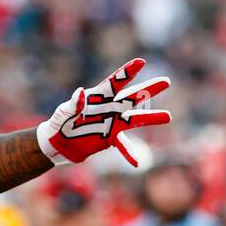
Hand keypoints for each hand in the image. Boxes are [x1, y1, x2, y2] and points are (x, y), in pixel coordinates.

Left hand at [37, 57, 170, 166]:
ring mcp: (111, 123)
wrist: (56, 144)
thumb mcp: (62, 113)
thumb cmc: (57, 124)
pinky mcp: (110, 139)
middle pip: (132, 97)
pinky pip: (123, 146)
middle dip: (149, 89)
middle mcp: (109, 108)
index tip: (141, 62)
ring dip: (151, 118)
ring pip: (135, 119)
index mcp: (97, 97)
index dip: (128, 72)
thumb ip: (72, 104)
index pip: (115, 82)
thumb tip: (80, 93)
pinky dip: (130, 154)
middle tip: (166, 81)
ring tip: (168, 116)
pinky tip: (138, 163)